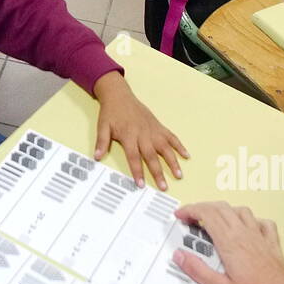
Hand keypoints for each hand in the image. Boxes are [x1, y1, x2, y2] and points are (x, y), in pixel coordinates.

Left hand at [92, 71, 188, 189]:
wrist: (120, 96)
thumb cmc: (111, 113)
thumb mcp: (102, 127)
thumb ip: (102, 142)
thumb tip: (97, 157)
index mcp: (129, 135)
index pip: (134, 157)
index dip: (137, 171)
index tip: (141, 184)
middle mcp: (143, 134)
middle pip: (152, 156)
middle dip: (158, 173)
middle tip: (164, 187)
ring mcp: (153, 130)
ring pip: (165, 148)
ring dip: (173, 162)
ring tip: (179, 175)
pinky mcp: (159, 126)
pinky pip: (172, 137)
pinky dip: (179, 146)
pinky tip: (186, 155)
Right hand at [174, 202, 283, 283]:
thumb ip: (198, 271)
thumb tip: (179, 255)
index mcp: (229, 242)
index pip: (207, 214)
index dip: (190, 210)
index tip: (179, 216)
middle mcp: (244, 233)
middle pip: (221, 207)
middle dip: (202, 208)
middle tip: (190, 219)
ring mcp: (260, 236)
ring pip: (240, 210)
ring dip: (223, 211)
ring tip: (214, 222)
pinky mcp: (272, 242)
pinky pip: (260, 221)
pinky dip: (249, 219)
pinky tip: (246, 228)